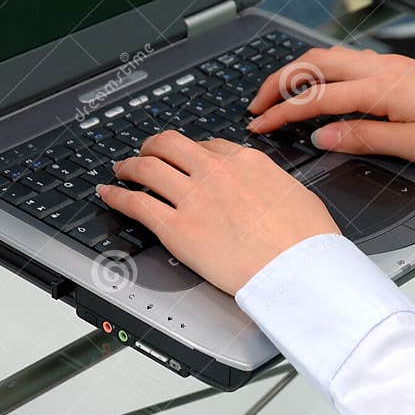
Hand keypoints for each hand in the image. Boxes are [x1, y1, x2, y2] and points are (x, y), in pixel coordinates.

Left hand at [96, 131, 339, 294]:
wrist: (299, 269)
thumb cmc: (306, 241)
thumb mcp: (294, 194)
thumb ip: (270, 185)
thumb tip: (267, 190)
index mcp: (246, 161)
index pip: (207, 145)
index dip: (190, 150)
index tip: (183, 157)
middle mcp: (215, 171)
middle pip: (170, 145)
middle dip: (153, 147)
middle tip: (145, 153)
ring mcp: (193, 198)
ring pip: (147, 168)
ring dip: (129, 166)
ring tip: (121, 170)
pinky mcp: (177, 228)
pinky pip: (136, 204)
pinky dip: (116, 196)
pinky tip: (108, 194)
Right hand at [247, 47, 414, 174]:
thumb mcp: (414, 146)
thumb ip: (363, 137)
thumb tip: (323, 136)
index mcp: (383, 86)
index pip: (316, 97)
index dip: (282, 112)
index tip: (259, 126)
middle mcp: (384, 68)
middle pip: (315, 64)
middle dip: (278, 82)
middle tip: (255, 106)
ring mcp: (393, 66)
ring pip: (331, 59)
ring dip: (299, 74)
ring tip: (278, 97)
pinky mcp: (401, 71)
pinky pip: (349, 63)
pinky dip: (322, 73)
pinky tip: (320, 90)